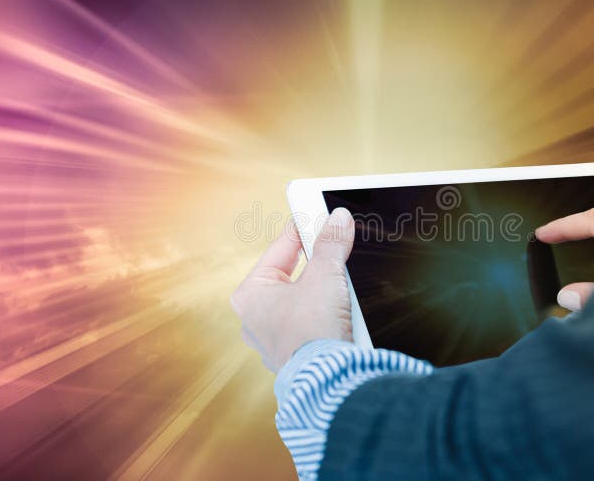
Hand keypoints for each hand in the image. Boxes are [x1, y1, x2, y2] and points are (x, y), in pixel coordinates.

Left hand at [230, 208, 354, 371]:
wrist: (330, 379)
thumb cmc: (313, 329)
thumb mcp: (326, 275)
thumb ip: (331, 243)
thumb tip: (338, 219)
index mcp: (250, 294)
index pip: (280, 249)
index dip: (303, 228)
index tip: (317, 213)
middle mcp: (255, 318)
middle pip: (291, 274)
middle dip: (316, 261)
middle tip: (334, 242)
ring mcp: (275, 339)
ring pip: (302, 299)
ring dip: (323, 287)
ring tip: (341, 275)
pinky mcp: (296, 354)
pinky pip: (312, 321)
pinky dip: (327, 311)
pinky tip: (343, 306)